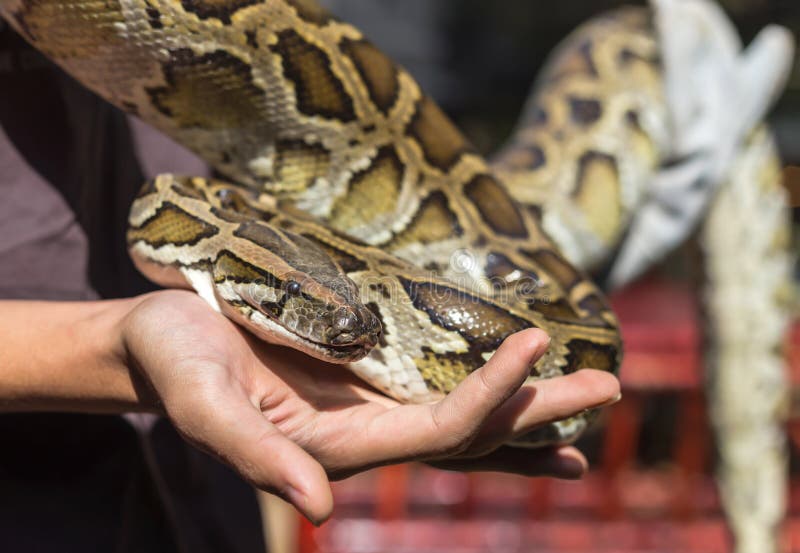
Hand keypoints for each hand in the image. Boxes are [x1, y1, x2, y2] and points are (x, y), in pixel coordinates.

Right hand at [120, 290, 619, 523]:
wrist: (165, 341)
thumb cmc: (177, 364)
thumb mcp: (207, 408)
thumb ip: (258, 456)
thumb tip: (322, 511)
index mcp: (337, 444)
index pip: (437, 431)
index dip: (489, 397)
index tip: (534, 349)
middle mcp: (367, 430)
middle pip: (473, 429)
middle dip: (540, 412)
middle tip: (610, 386)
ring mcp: (370, 403)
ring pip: (466, 413)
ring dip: (530, 408)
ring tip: (594, 396)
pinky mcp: (365, 375)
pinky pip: (439, 388)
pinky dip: (487, 392)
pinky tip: (522, 386)